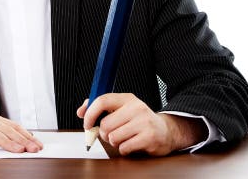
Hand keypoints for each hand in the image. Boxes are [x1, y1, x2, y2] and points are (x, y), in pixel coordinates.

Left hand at [77, 93, 206, 155]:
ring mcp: (144, 122)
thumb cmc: (139, 121)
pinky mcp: (149, 137)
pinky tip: (131, 145)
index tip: (86, 124)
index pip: (102, 100)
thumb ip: (101, 108)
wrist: (166, 131)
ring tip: (124, 139)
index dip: (90, 114)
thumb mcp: (122, 109)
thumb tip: (81, 111)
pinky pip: (124, 148)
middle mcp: (136, 108)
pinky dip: (124, 150)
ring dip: (114, 142)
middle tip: (110, 135)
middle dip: (104, 134)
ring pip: (113, 137)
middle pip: (105, 124)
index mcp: (127, 99)